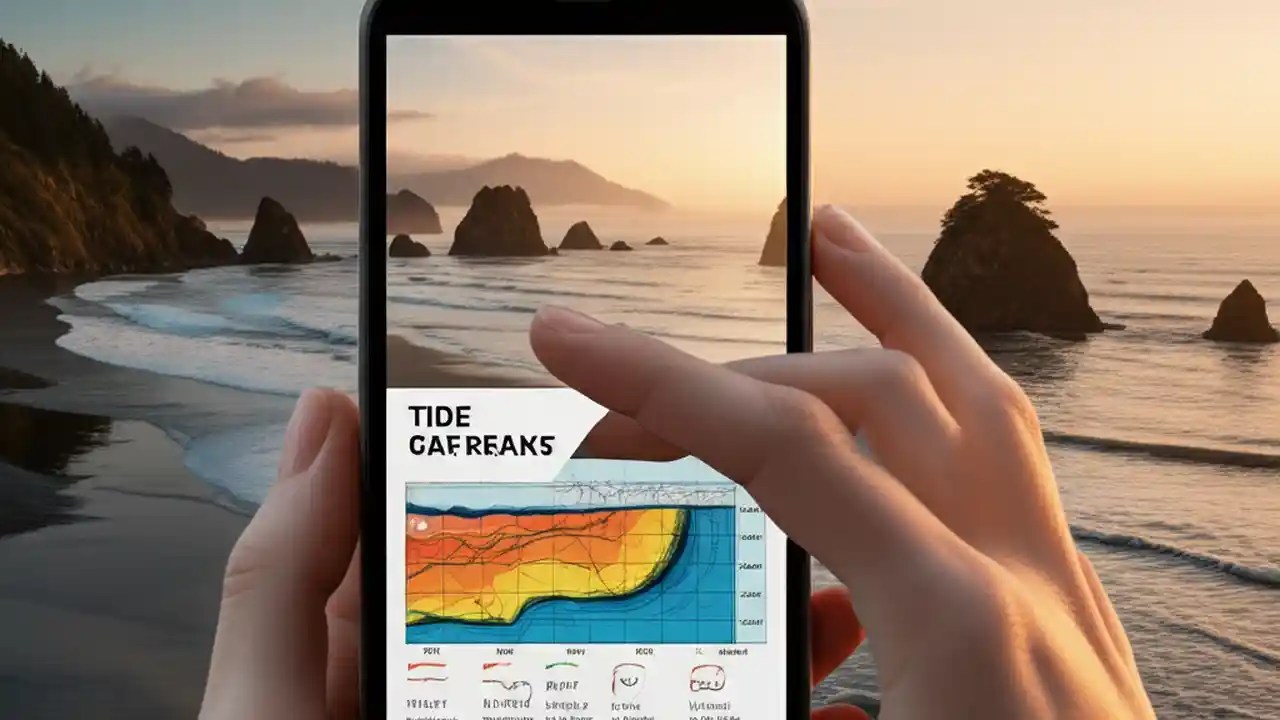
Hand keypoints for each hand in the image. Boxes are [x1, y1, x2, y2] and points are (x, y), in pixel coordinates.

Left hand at [197, 387, 867, 718]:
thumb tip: (326, 419)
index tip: (675, 445)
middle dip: (705, 576)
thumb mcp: (268, 705)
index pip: (513, 552)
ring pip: (673, 692)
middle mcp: (497, 701)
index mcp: (413, 659)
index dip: (590, 495)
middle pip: (617, 625)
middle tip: (791, 525)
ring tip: (827, 616)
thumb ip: (288, 573)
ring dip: (755, 659)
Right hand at [529, 206, 1155, 718]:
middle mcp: (1025, 586)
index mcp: (962, 633)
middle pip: (881, 393)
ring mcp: (1060, 593)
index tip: (565, 338)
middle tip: (614, 398)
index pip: (788, 450)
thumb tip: (636, 675)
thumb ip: (749, 696)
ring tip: (827, 250)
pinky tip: (876, 432)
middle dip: (727, 373)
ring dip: (891, 312)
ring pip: (978, 396)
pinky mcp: (1062, 618)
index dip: (661, 380)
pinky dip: (932, 409)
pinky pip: (1003, 467)